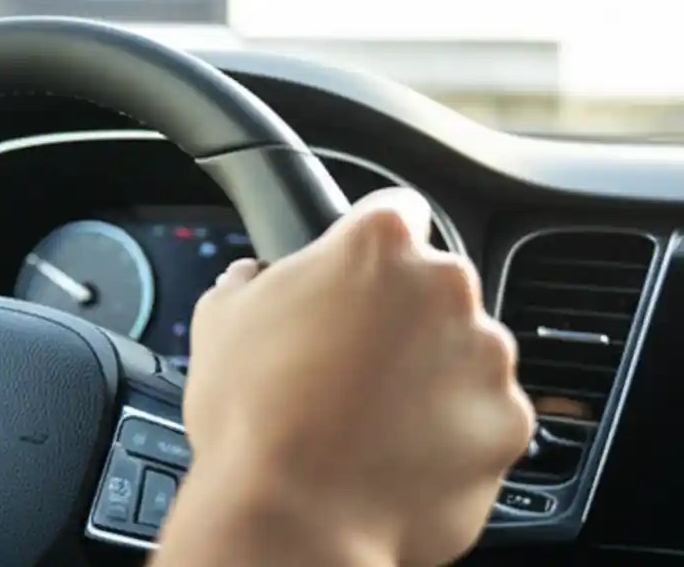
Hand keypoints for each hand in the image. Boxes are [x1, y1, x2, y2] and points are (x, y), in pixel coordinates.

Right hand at [158, 188, 533, 565]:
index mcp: (377, 246)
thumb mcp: (220, 322)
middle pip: (434, 287)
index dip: (370, 245)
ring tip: (370, 420)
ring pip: (465, 353)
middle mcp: (445, 287)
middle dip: (401, 317)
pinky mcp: (508, 424)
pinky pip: (482, 417)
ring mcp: (487, 357)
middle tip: (350, 362)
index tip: (357, 275)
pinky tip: (398, 455)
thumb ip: (251, 281)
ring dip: (430, 376)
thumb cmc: (252, 417)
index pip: (394, 212)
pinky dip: (453, 432)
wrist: (293, 517)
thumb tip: (253, 279)